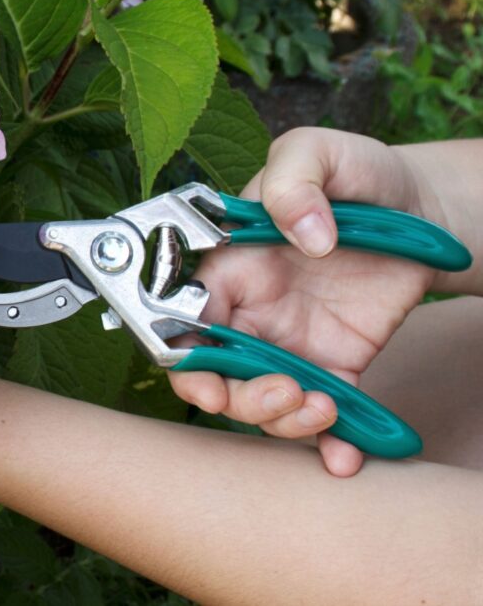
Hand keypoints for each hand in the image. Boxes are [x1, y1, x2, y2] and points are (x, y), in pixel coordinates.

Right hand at [169, 127, 441, 475]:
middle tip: (280, 393)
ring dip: (280, 421)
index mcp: (230, 263)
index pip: (181, 315)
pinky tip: (344, 455)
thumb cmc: (359, 173)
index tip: (205, 375)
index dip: (182, 352)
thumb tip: (303, 233)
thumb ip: (295, 179)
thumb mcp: (320, 151)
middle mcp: (249, 309)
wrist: (426, 206)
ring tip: (323, 408)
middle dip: (234, 397)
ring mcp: (290, 341)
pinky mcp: (336, 365)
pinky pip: (323, 415)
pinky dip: (329, 444)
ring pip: (259, 401)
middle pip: (211, 372)